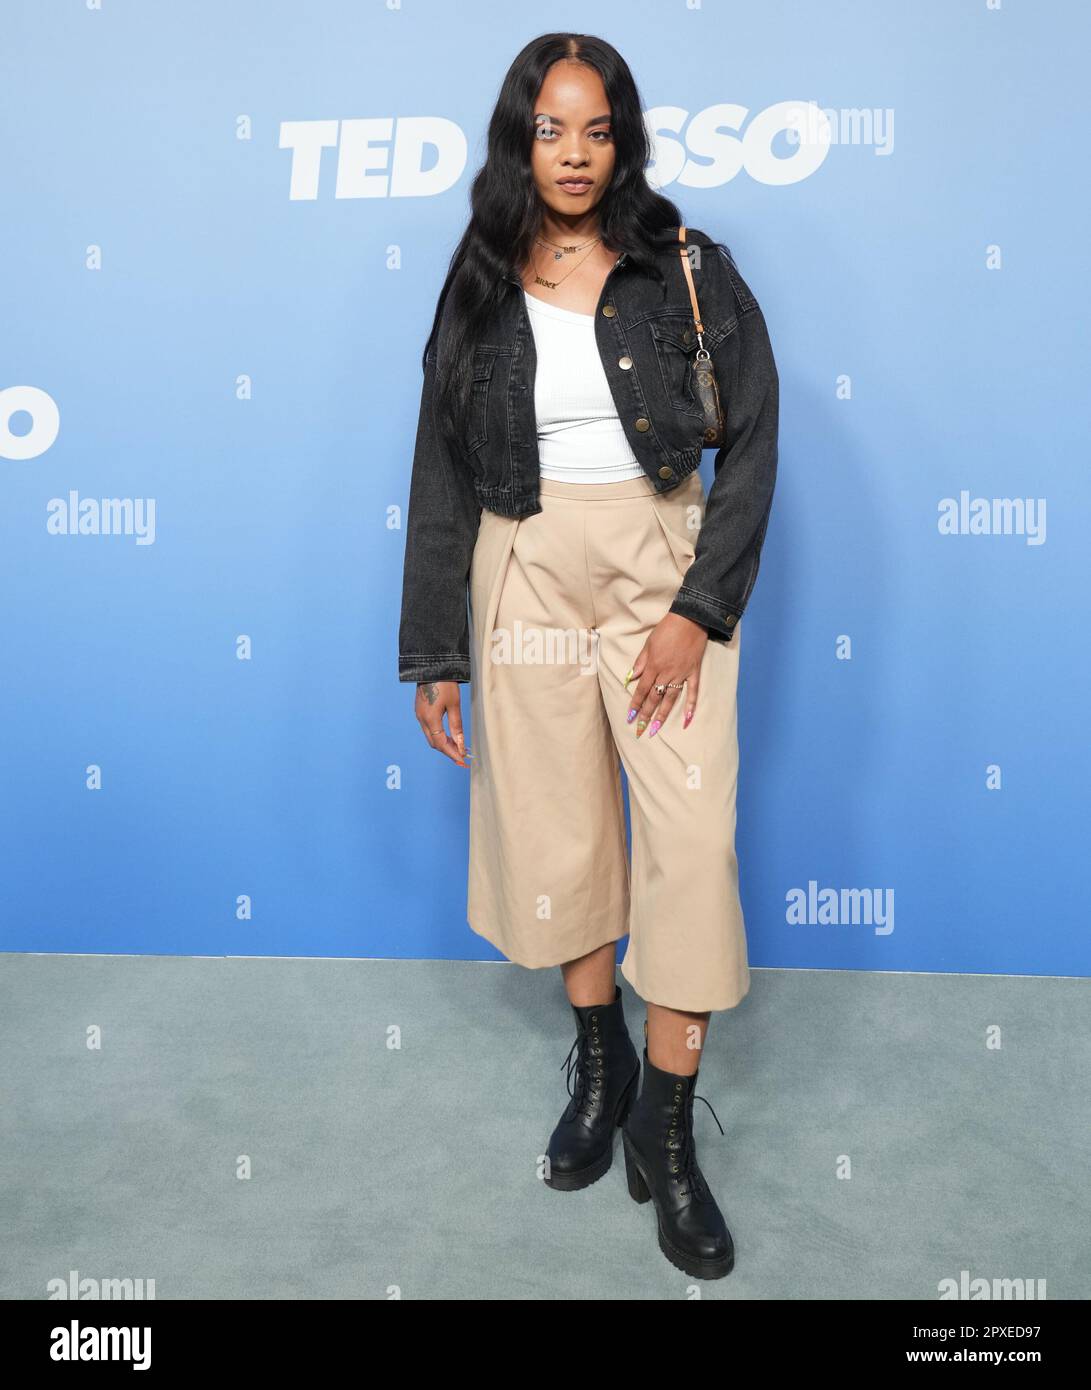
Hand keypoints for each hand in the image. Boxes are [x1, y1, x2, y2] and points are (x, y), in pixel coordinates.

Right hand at [414, 680, 469, 766]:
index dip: (452, 754)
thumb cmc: (444, 683)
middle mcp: (421, 719)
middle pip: (434, 743)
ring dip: (443, 744)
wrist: (432, 666)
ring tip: (457, 748)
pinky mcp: (420, 710)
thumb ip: (457, 726)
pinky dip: (438, 736)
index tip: (463, 761)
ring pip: (430, 737)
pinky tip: (448, 736)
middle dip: (448, 751)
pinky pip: (428, 729)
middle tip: (462, 757)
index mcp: (430, 719)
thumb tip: (460, 744)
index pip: (441, 744)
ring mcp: (419, 715)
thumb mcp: (454, 705)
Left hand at [625, 613, 706, 737]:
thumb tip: (630, 677)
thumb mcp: (648, 643)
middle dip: (645, 714)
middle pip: (654, 698)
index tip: (630, 717)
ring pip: (670, 699)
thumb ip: (640, 662)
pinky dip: (691, 706)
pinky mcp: (694, 672)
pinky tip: (687, 720)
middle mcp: (666, 673)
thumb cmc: (667, 629)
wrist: (690, 619)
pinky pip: (693, 692)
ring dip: (662, 715)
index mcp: (653, 666)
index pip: (642, 690)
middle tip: (640, 729)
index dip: (635, 704)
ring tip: (655, 729)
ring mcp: (681, 674)